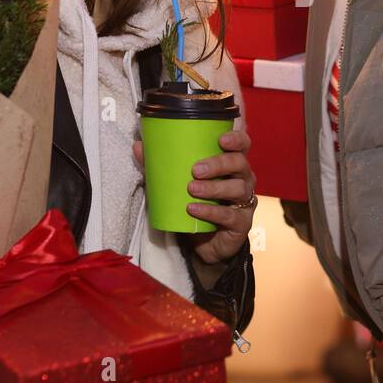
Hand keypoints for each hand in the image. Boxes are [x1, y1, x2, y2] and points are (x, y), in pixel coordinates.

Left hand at [133, 128, 255, 264]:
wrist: (204, 243)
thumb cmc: (196, 203)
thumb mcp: (178, 183)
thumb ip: (161, 165)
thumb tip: (137, 146)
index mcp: (231, 164)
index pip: (242, 145)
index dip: (236, 139)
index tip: (221, 140)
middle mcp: (243, 179)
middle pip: (239, 164)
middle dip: (219, 164)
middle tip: (195, 170)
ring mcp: (244, 202)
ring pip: (237, 188)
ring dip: (214, 188)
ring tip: (191, 189)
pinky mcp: (241, 223)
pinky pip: (229, 215)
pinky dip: (210, 211)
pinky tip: (194, 209)